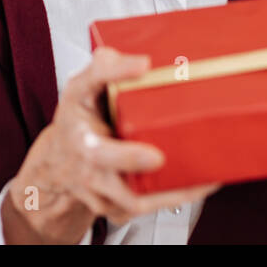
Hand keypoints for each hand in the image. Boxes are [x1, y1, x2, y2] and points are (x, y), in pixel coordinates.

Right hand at [2, 47, 220, 243]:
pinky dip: (175, 198)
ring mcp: (100, 185)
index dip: (114, 73)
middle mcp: (86, 156)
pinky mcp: (116, 204)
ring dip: (168, 190)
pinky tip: (202, 183)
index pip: (90, 88)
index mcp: (81, 115)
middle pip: (103, 160)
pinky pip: (145, 205)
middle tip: (158, 155)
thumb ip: (106, 66)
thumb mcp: (83, 86)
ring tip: (204, 176)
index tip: (143, 64)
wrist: (62, 160)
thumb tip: (142, 60)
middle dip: (129, 158)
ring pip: (129, 197)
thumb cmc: (79, 119)